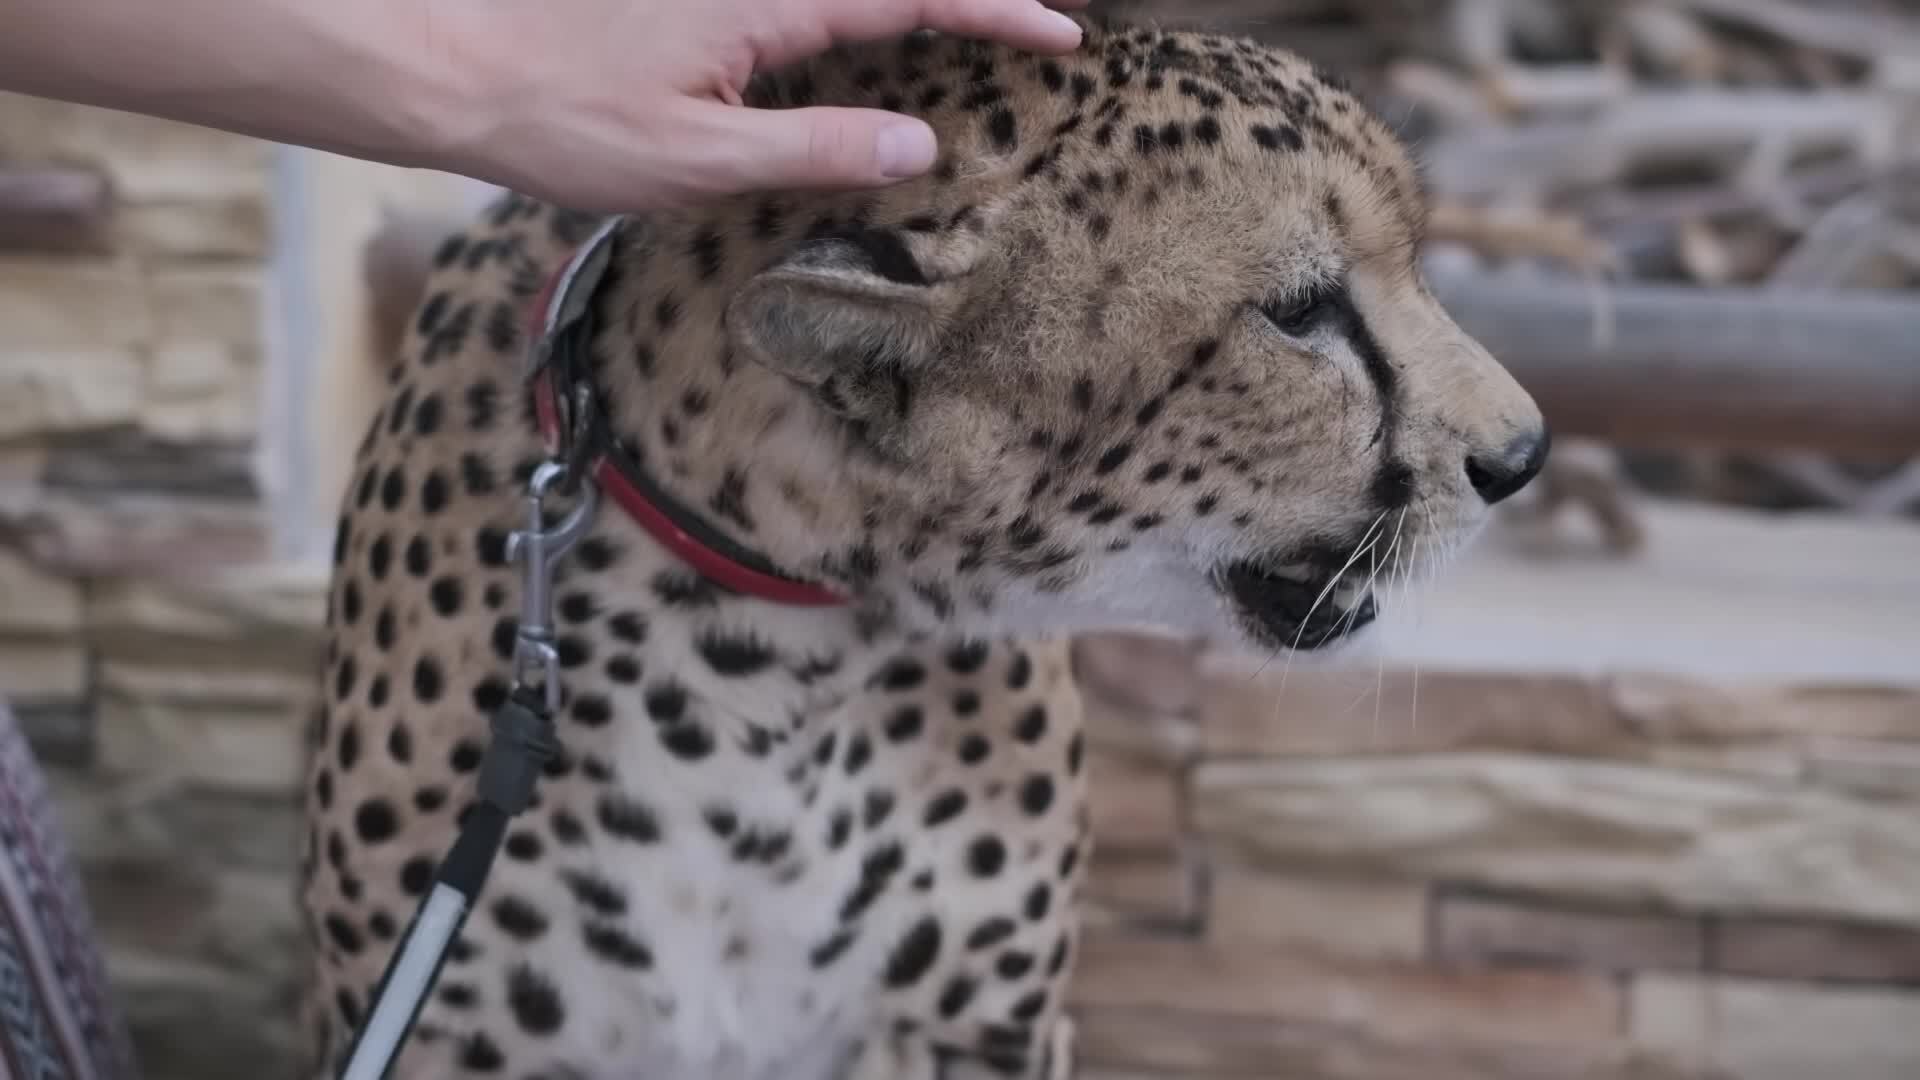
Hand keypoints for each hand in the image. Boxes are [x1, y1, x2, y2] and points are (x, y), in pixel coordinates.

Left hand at [428, 0, 1089, 210]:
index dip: (997, 10)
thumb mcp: (696, 161)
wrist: (452, 67)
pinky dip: (869, 7)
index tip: (1063, 35)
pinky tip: (881, 25)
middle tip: (1048, 13)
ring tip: (984, 17)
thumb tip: (921, 148)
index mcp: (769, 2)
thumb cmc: (563, 120)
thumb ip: (815, 149)